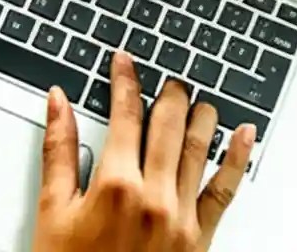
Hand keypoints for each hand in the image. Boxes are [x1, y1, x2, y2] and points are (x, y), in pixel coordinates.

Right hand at [33, 52, 255, 251]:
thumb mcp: (51, 213)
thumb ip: (57, 152)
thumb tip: (58, 104)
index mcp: (115, 185)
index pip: (124, 114)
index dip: (125, 80)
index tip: (124, 62)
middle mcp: (154, 196)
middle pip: (167, 124)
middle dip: (168, 92)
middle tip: (169, 76)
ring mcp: (182, 217)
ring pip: (199, 148)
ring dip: (202, 115)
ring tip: (200, 96)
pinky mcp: (200, 238)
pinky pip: (225, 190)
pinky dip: (239, 158)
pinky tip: (245, 135)